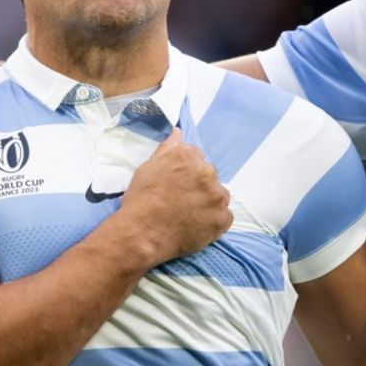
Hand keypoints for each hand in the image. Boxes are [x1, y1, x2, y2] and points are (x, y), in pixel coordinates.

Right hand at [119, 128, 232, 263]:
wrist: (143, 233)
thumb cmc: (141, 200)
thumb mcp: (148, 168)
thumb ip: (168, 148)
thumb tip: (178, 131)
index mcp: (188, 156)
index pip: (196, 157)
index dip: (186, 172)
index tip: (177, 184)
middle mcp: (207, 172)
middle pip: (209, 176)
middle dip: (199, 186)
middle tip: (181, 201)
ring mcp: (217, 196)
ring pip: (219, 196)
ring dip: (208, 202)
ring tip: (189, 215)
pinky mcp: (222, 219)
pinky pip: (224, 217)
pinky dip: (214, 221)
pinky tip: (197, 226)